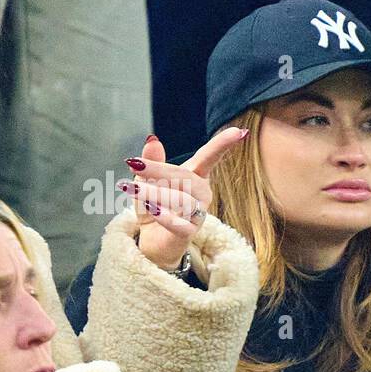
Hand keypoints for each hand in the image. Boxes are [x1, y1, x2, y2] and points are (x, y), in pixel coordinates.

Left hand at [118, 127, 248, 270]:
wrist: (151, 240)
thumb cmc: (154, 205)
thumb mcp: (147, 181)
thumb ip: (151, 161)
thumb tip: (152, 140)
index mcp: (196, 176)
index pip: (209, 157)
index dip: (223, 144)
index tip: (239, 131)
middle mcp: (202, 193)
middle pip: (185, 176)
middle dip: (158, 169)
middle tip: (134, 165)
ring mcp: (198, 214)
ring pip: (181, 199)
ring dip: (154, 193)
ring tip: (132, 189)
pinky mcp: (189, 232)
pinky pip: (179, 224)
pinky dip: (165, 216)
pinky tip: (152, 210)